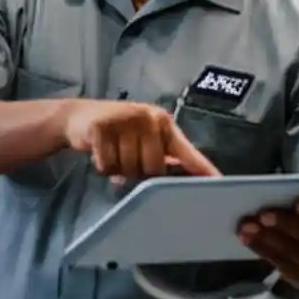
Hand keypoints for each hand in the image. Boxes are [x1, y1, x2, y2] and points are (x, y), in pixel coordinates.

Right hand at [62, 99, 219, 180]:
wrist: (80, 116)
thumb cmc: (119, 131)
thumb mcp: (144, 138)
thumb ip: (163, 156)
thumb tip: (180, 183)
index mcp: (163, 123)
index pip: (186, 151)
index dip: (201, 168)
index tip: (218, 183)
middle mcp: (148, 118)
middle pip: (154, 168)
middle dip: (140, 172)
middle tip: (128, 160)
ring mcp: (124, 121)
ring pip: (129, 169)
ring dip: (119, 169)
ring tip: (114, 153)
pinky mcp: (102, 128)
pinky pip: (108, 165)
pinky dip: (103, 167)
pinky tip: (100, 152)